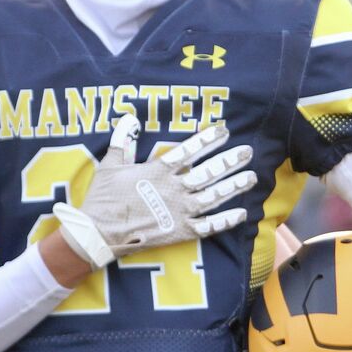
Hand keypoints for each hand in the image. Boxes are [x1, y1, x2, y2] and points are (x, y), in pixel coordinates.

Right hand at [53, 113, 254, 268]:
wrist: (100, 233)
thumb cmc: (103, 199)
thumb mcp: (109, 165)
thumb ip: (122, 141)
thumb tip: (129, 119)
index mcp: (158, 171)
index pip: (189, 151)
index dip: (208, 139)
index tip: (224, 130)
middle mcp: (174, 189)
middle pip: (208, 172)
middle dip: (230, 161)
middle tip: (247, 152)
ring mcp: (180, 211)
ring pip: (214, 197)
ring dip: (234, 186)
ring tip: (251, 177)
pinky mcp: (181, 232)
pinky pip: (209, 226)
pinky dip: (226, 221)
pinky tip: (241, 213)